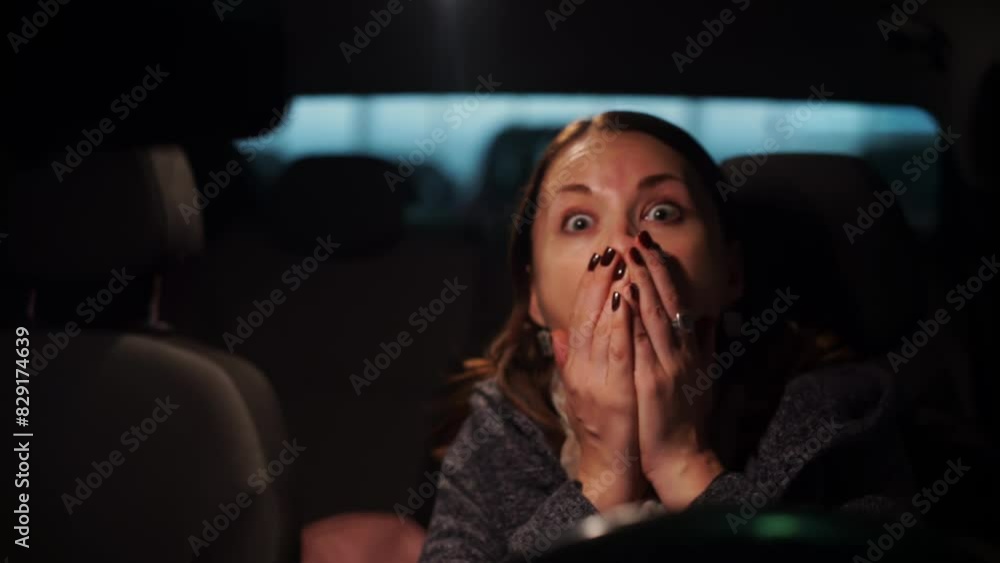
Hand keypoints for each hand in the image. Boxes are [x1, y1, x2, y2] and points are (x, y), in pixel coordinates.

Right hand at [551, 247, 648, 511]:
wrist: (609, 465)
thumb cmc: (602, 426)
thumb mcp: (580, 388)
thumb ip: (568, 359)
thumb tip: (558, 331)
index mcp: (576, 364)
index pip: (580, 314)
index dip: (590, 284)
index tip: (600, 256)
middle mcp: (581, 367)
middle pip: (588, 313)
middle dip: (600, 278)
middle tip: (612, 246)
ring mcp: (596, 378)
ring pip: (602, 325)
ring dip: (611, 290)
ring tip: (621, 261)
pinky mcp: (614, 390)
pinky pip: (618, 349)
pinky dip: (620, 322)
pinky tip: (627, 298)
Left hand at [623, 232, 723, 510]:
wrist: (682, 456)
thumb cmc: (687, 417)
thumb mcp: (702, 376)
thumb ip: (705, 344)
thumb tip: (709, 315)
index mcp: (689, 349)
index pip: (676, 301)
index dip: (663, 272)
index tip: (649, 245)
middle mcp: (681, 352)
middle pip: (667, 300)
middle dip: (651, 266)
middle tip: (637, 235)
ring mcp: (668, 365)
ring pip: (655, 314)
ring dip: (643, 281)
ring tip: (630, 253)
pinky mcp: (654, 382)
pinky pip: (642, 342)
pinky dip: (635, 316)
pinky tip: (625, 294)